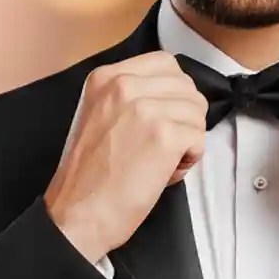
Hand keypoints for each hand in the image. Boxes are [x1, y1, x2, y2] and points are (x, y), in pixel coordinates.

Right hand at [44, 51, 206, 262]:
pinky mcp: (164, 135)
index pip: (166, 64)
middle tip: (161, 146)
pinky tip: (164, 173)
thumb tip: (172, 96)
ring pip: (197, 112)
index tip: (162, 118)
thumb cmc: (89, 177)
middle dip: (183, 117)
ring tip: (160, 161)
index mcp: (106, 77)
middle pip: (187, 87)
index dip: (173, 94)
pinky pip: (200, 138)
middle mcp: (125, 84)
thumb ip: (130, 97)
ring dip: (187, 140)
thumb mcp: (98, 115)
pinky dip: (189, 159)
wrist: (78, 214)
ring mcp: (146, 108)